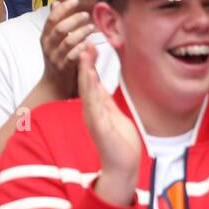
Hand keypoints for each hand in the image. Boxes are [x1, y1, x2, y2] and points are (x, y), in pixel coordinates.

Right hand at [39, 0, 94, 98]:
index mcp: (45, 37)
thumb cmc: (57, 58)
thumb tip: (56, 3)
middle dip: (74, 19)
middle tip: (86, 15)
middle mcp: (48, 46)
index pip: (52, 18)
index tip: (75, 0)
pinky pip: (72, 57)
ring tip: (91, 27)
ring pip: (67, 42)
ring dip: (81, 33)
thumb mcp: (53, 39)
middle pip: (60, 28)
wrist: (54, 85)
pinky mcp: (64, 69)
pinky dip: (81, 49)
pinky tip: (89, 44)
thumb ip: (55, 22)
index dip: (64, 8)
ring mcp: (55, 58)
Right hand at [78, 43, 140, 203]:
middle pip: (85, 81)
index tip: (89, 45)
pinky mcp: (98, 125)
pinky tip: (90, 77)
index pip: (90, 80)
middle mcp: (90, 110)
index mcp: (95, 106)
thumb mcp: (112, 112)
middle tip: (85, 43)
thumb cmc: (119, 141)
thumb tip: (98, 80)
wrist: (123, 165)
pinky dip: (90, 89)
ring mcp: (93, 117)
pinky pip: (93, 104)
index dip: (89, 62)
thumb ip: (104, 97)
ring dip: (86, 71)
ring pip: (87, 89)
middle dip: (85, 62)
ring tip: (85, 53)